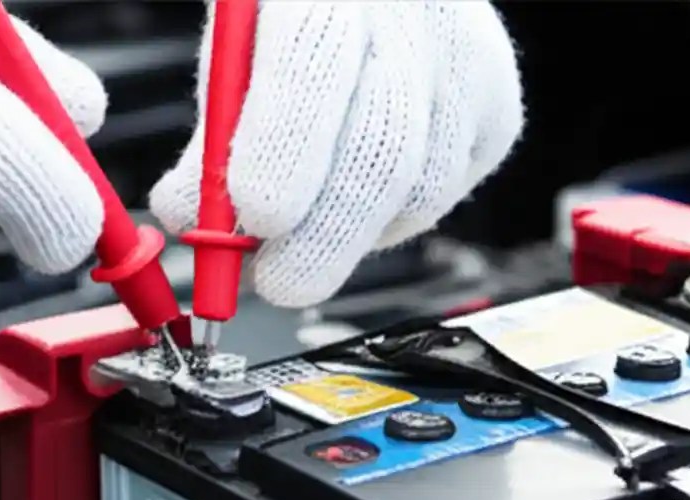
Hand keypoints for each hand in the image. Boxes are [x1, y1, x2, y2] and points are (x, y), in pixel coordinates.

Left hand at [151, 0, 523, 307]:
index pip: (314, 61)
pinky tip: (363, 203)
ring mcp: (469, 62)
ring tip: (312, 237)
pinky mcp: (499, 106)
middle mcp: (416, 13)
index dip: (284, 149)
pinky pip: (449, 191)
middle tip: (282, 283)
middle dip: (327, 233)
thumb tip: (190, 220)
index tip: (255, 220)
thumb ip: (214, 134)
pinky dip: (396, 219)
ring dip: (359, 233)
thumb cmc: (298, 17)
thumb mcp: (237, 48)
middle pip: (385, 146)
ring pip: (423, 185)